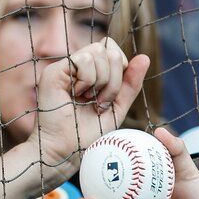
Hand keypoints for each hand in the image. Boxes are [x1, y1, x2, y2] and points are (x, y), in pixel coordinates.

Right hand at [29, 38, 151, 169]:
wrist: (66, 150)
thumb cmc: (87, 134)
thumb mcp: (117, 108)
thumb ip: (130, 84)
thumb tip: (145, 56)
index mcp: (88, 72)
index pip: (111, 47)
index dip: (120, 66)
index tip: (110, 95)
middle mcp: (75, 67)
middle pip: (108, 48)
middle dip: (113, 78)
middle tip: (100, 102)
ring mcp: (63, 68)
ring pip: (97, 51)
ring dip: (101, 81)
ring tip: (89, 101)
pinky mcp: (53, 72)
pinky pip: (84, 59)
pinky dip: (88, 79)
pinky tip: (76, 96)